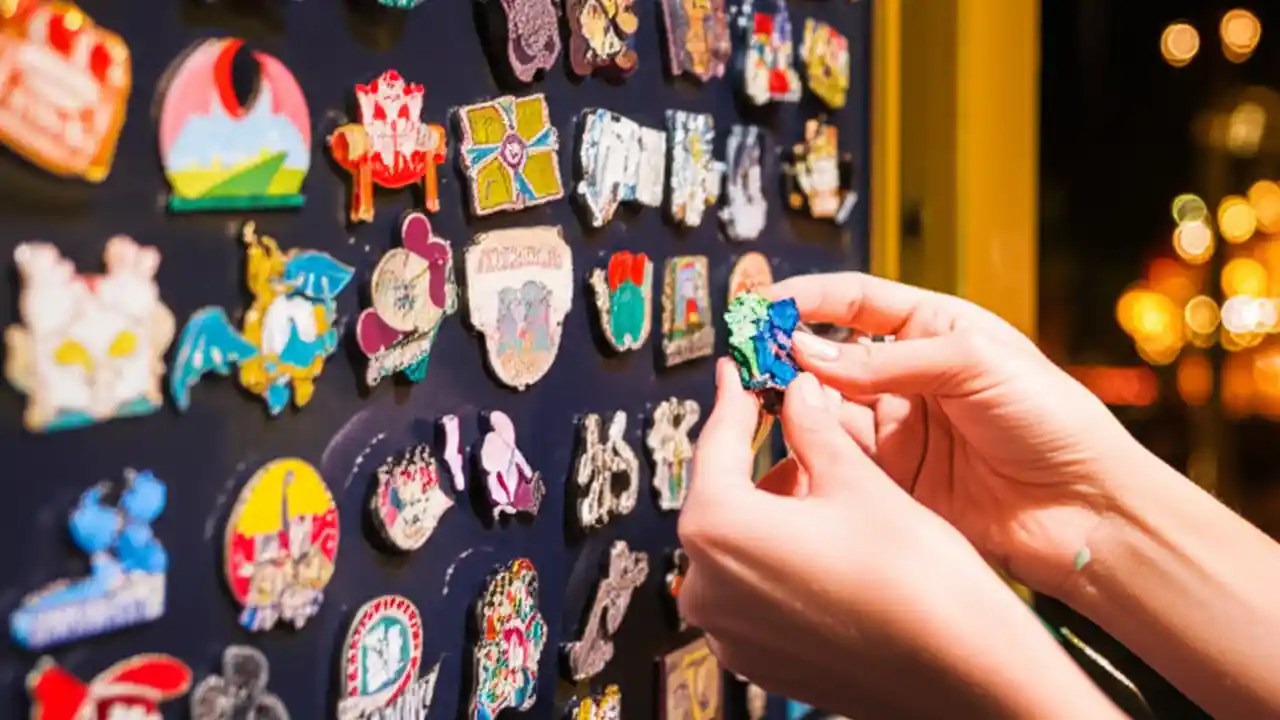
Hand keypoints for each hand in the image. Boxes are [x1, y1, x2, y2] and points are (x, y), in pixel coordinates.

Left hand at [677, 360, 1119, 717]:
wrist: (966, 676)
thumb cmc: (918, 582)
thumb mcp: (858, 482)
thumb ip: (812, 429)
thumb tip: (797, 392)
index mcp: (718, 530)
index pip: (715, 444)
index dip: (734, 400)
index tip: (738, 374)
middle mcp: (706, 588)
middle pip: (719, 499)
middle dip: (755, 459)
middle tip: (789, 422)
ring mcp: (728, 632)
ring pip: (736, 547)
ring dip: (768, 510)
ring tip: (818, 483)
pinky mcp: (757, 660)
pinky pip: (750, 591)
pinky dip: (775, 558)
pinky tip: (820, 540)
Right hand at [764, 273, 1146, 595]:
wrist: (1084, 509)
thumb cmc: (1050, 419)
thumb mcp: (971, 363)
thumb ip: (884, 359)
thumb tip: (806, 349)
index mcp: (934, 329)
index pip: (855, 301)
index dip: (806, 299)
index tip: (763, 307)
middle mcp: (908, 376)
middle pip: (829, 355)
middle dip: (789, 354)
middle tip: (751, 360)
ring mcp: (898, 428)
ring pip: (825, 407)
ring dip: (796, 402)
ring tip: (770, 401)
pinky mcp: (892, 478)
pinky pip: (838, 458)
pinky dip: (812, 449)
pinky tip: (797, 443)